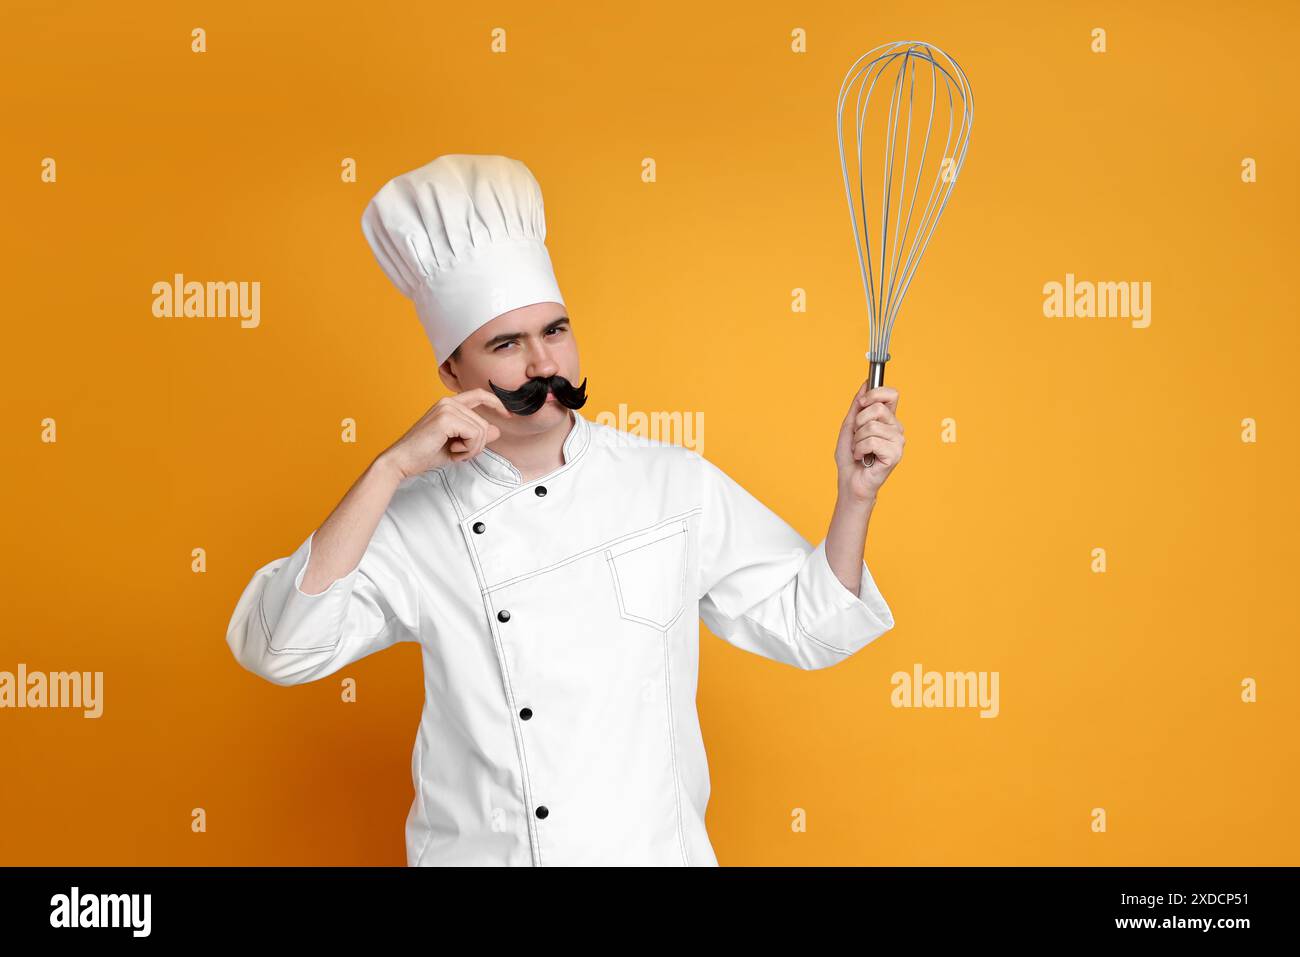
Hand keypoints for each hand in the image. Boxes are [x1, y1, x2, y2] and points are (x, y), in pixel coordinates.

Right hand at [379, 388, 509, 480]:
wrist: (402, 461)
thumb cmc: (425, 453)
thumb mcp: (457, 445)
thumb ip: (476, 436)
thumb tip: (496, 430)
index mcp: (449, 404)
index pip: (479, 395)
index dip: (496, 403)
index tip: (508, 414)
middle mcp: (448, 402)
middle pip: (483, 423)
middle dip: (477, 445)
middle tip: (459, 453)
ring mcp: (447, 408)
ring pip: (480, 430)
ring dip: (471, 449)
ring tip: (454, 452)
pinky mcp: (446, 418)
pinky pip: (474, 435)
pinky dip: (468, 449)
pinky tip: (452, 451)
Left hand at [835, 383, 903, 501]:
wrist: (850, 481)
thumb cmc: (850, 457)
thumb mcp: (849, 426)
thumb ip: (858, 405)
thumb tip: (866, 382)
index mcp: (888, 419)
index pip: (891, 394)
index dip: (875, 394)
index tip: (861, 403)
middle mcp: (896, 429)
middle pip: (878, 408)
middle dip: (859, 422)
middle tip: (857, 436)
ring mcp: (898, 442)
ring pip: (872, 427)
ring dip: (857, 440)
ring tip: (859, 450)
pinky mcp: (895, 454)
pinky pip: (872, 441)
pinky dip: (860, 450)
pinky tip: (863, 458)